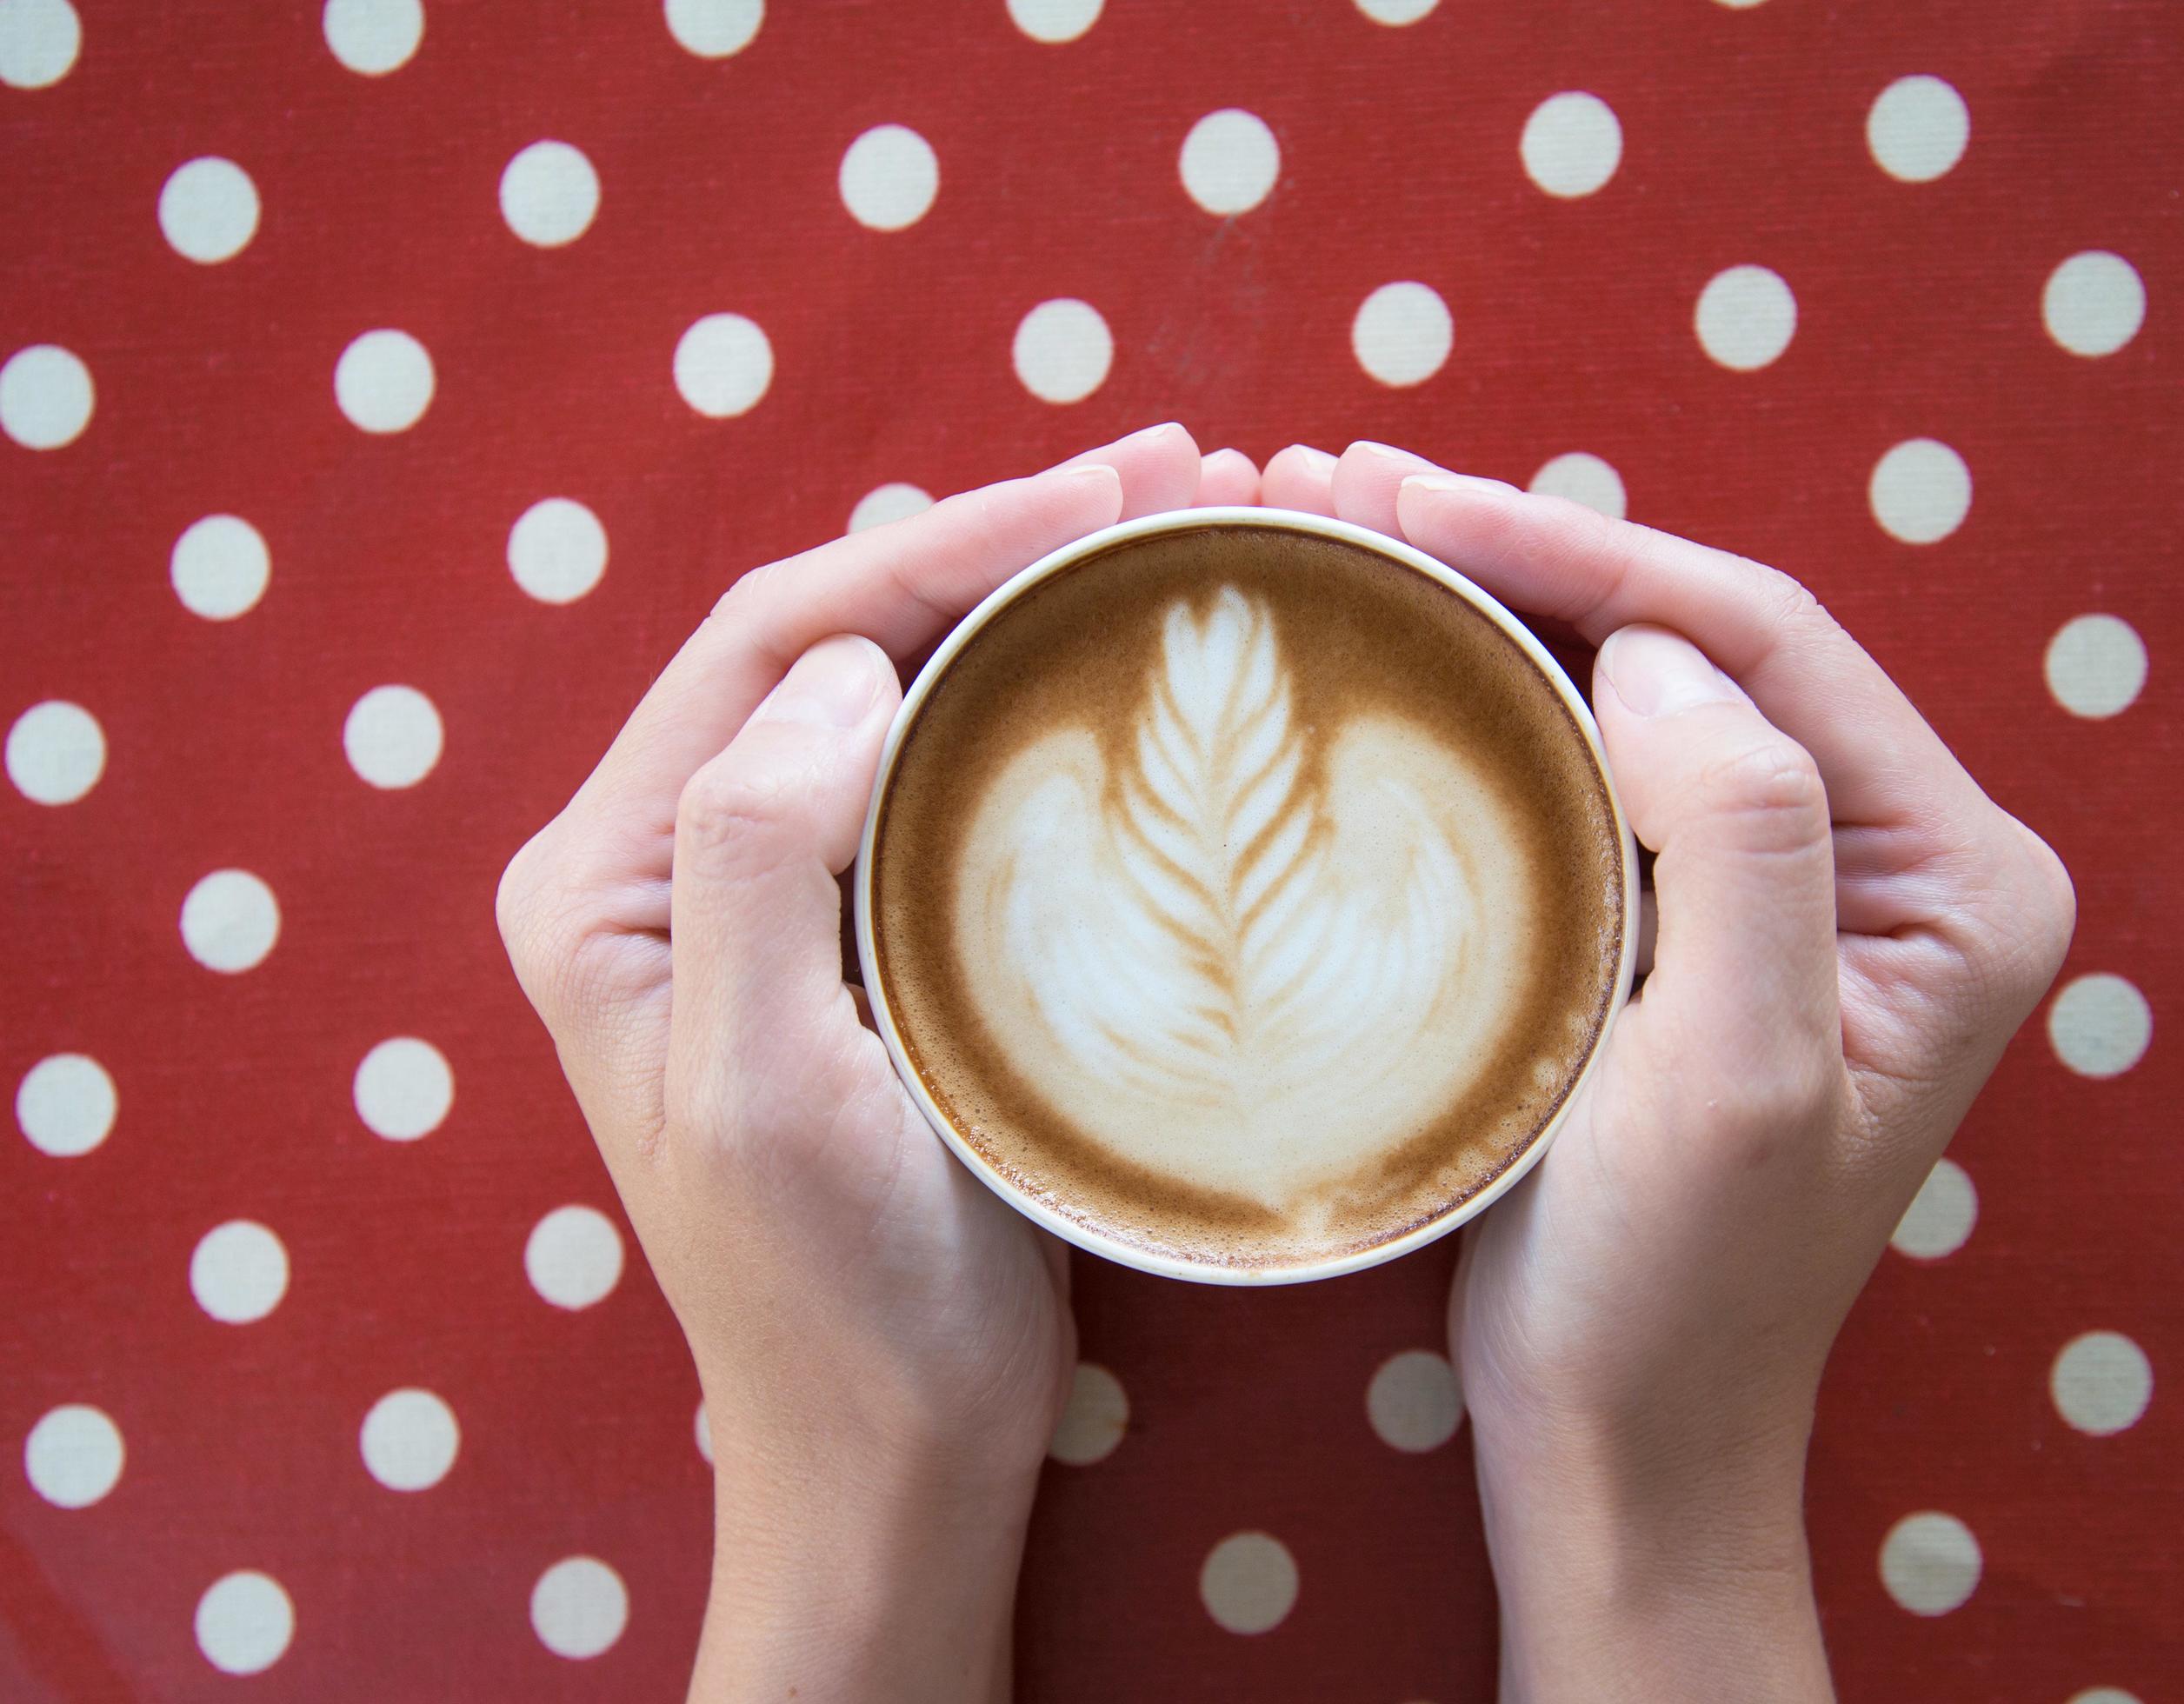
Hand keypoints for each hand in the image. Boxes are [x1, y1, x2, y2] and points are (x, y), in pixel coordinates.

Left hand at [495, 425, 1258, 1701]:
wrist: (897, 1449)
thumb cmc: (830, 1298)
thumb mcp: (770, 1090)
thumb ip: (761, 855)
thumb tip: (854, 660)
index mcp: (608, 876)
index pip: (769, 635)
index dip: (933, 543)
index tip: (1102, 494)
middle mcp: (675, 859)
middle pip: (836, 635)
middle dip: (995, 540)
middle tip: (1171, 475)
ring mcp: (780, 890)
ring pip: (902, 686)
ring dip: (1029, 596)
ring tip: (1177, 526)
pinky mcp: (873, 930)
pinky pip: (951, 769)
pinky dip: (1044, 693)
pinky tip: (1134, 651)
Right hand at [1260, 441, 2075, 1698]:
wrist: (1619, 1441)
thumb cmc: (1678, 1292)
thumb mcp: (1737, 1077)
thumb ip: (1747, 841)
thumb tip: (1658, 648)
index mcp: (1957, 879)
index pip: (1771, 646)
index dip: (1593, 555)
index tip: (1419, 503)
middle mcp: (1897, 861)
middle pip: (1711, 646)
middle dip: (1537, 557)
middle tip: (1361, 488)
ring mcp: (1796, 887)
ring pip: (1648, 691)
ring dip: (1509, 608)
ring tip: (1358, 535)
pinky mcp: (1698, 922)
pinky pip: (1602, 767)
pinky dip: (1501, 697)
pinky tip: (1404, 644)